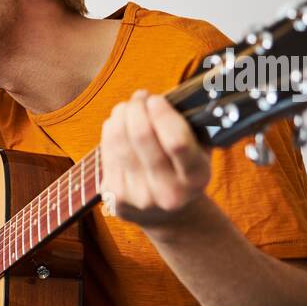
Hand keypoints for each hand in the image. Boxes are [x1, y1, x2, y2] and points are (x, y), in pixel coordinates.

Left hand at [99, 89, 211, 236]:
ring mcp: (137, 196)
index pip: (177, 141)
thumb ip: (194, 124)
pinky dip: (110, 130)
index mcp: (196, 178)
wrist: (164, 213)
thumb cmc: (183, 168)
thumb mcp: (200, 151)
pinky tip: (118, 124)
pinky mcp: (113, 196)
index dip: (162, 113)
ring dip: (121, 114)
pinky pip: (106, 150)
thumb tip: (177, 92)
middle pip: (141, 136)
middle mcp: (167, 192)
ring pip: (118, 140)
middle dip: (137, 107)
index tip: (156, 99)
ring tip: (128, 107)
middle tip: (140, 98)